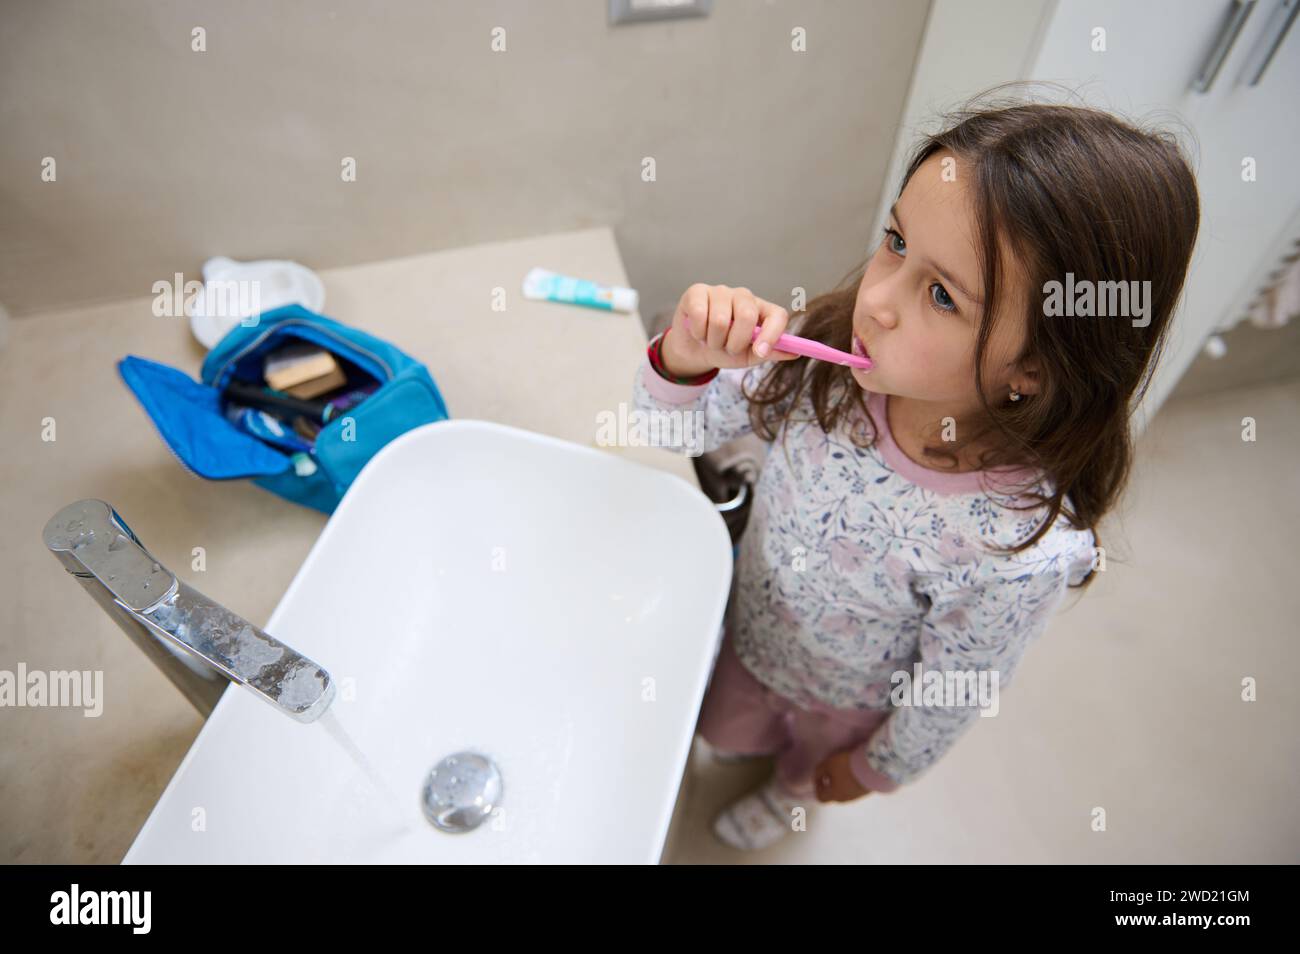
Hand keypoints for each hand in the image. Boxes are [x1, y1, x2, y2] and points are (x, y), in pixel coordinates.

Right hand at [661, 283, 801, 376]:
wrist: (695, 352)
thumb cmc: (725, 350)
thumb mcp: (749, 356)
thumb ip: (771, 352)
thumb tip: (795, 353)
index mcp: (761, 310)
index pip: (777, 314)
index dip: (772, 334)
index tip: (760, 352)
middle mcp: (743, 296)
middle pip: (747, 315)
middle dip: (735, 342)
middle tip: (728, 349)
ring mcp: (720, 291)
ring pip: (720, 320)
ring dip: (714, 341)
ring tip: (711, 341)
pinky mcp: (697, 291)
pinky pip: (700, 313)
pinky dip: (698, 332)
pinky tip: (697, 331)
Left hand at [813, 748, 871, 802]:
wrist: (872, 767)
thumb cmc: (846, 766)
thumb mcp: (828, 763)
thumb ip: (819, 770)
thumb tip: (817, 776)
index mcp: (834, 795)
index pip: (821, 797)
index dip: (817, 786)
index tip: (820, 775)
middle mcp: (845, 799)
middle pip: (833, 794)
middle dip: (830, 783)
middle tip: (832, 770)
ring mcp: (857, 797)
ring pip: (844, 791)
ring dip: (841, 782)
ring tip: (844, 768)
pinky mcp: (866, 792)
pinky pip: (854, 788)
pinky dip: (851, 782)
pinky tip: (854, 770)